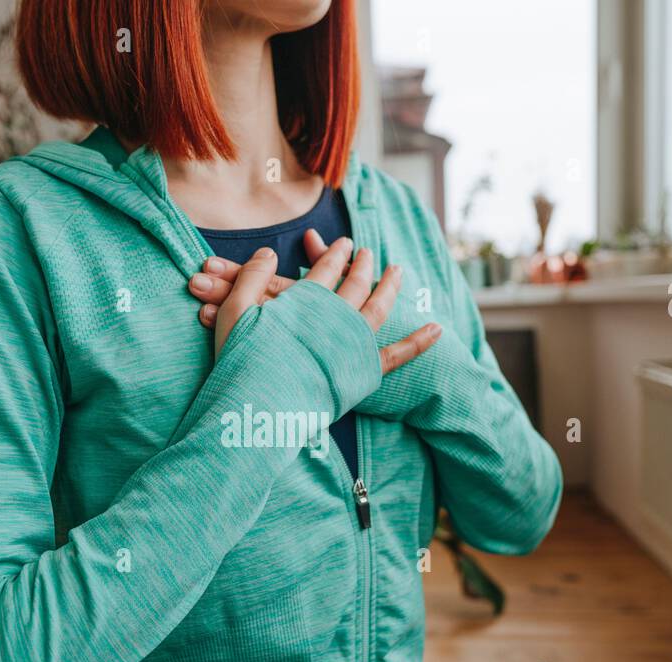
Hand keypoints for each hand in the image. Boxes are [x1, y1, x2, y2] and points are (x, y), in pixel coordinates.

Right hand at [196, 233, 441, 373]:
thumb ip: (252, 276)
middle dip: (363, 265)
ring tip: (398, 271)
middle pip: (356, 284)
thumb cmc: (240, 361)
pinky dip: (418, 342)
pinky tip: (436, 329)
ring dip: (391, 287)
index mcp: (307, 300)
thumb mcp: (235, 311)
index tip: (344, 243)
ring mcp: (353, 344)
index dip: (335, 254)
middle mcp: (336, 316)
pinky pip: (397, 355)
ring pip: (379, 308)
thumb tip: (270, 251)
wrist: (258, 410)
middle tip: (368, 253)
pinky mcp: (362, 373)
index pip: (327, 270)